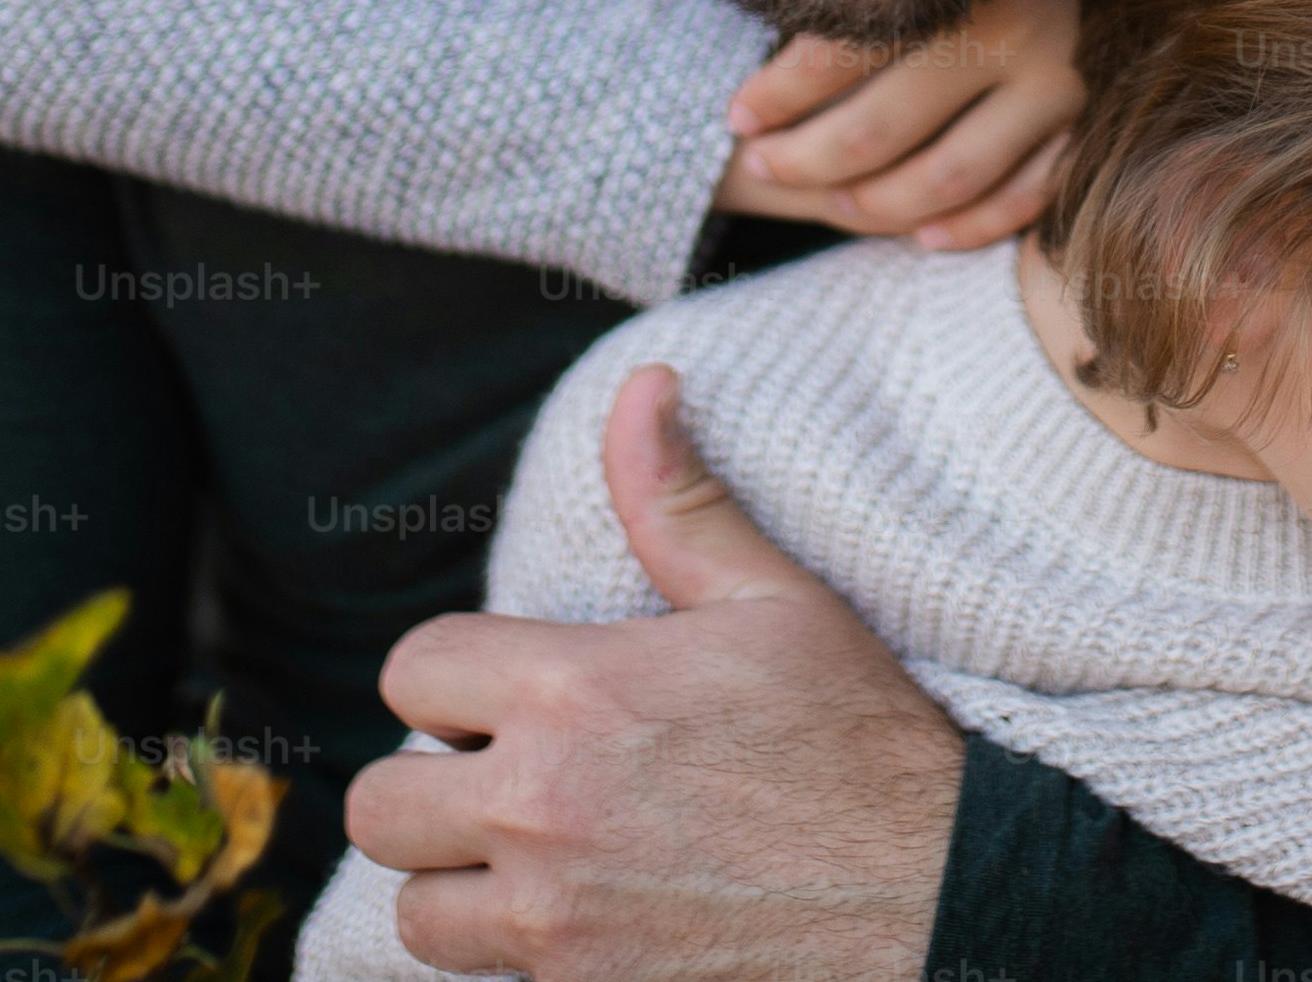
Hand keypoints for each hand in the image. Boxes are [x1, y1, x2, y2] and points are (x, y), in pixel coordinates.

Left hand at [350, 364, 963, 980]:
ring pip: (413, 908)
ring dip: (456, 882)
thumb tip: (642, 389)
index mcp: (577, 690)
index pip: (412, 672)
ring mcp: (555, 917)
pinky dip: (505, 952)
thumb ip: (679, 501)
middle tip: (505, 778)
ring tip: (528, 856)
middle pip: (378, 804)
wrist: (932, 896)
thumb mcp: (774, 601)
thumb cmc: (857, 738)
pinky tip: (574, 915)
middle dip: (431, 784)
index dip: (453, 676)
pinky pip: (475, 978)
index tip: (506, 692)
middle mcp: (542, 806)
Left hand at [710, 0, 1084, 248]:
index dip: (774, 96)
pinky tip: (921, 236)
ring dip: (876, 203)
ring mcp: (1062, 80)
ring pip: (949, 175)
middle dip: (806, 158)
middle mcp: (1012, 27)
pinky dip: (971, 224)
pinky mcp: (1096, 116)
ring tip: (829, 202)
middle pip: (880, 128)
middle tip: (762, 168)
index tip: (736, 117)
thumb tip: (766, 31)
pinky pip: (1027, 195)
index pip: (837, 52)